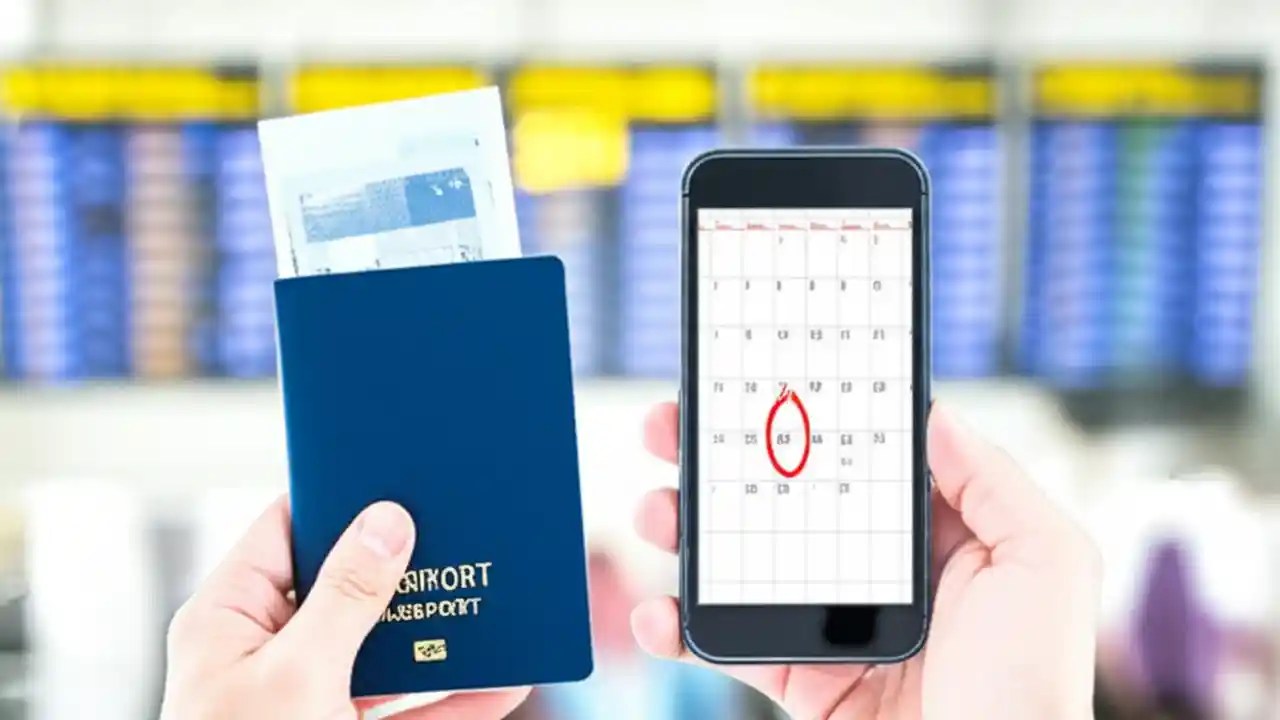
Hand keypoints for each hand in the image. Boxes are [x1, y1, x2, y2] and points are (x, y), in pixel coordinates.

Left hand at [160, 497, 529, 719]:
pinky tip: (504, 685)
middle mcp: (267, 653)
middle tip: (463, 533)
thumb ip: (345, 598)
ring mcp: (307, 700)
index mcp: (230, 619)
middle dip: (408, 570)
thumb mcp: (299, 675)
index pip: (284, 531)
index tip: (397, 476)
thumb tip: (386, 524)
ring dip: (440, 638)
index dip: (339, 500)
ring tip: (495, 605)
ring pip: (384, 653)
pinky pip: (407, 712)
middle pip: (346, 590)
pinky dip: (454, 700)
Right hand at [631, 402, 1100, 719]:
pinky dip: (680, 627)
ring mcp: (832, 626)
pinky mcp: (801, 680)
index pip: (856, 460)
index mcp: (935, 537)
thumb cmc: (1034, 686)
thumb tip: (934, 413)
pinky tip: (658, 610)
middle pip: (783, 499)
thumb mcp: (1047, 563)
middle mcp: (877, 572)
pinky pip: (729, 645)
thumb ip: (995, 480)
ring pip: (743, 562)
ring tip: (656, 510)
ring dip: (687, 531)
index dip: (805, 421)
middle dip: (721, 461)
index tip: (757, 384)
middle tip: (673, 428)